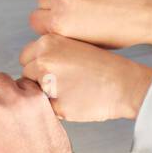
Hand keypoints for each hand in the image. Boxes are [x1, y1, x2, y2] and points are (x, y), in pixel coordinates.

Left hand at [19, 34, 151, 121]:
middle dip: (39, 81)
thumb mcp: (73, 46)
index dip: (38, 66)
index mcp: (47, 42)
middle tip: (65, 82)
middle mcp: (44, 60)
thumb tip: (30, 64)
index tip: (54, 71)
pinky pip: (48, 110)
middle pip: (26, 75)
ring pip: (34, 94)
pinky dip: (59, 109)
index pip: (26, 58)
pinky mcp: (58, 106)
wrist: (125, 84)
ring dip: (47, 95)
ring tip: (72, 91)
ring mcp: (49, 84)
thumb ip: (49, 52)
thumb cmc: (102, 66)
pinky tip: (76, 101)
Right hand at [30, 0, 151, 48]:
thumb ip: (62, 33)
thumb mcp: (84, 43)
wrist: (144, 14)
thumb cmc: (118, 33)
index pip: (35, 18)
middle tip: (73, 10)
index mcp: (59, 23)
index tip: (57, 21)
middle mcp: (63, 1)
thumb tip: (51, 26)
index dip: (46, 21)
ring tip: (91, 0)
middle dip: (54, 4)